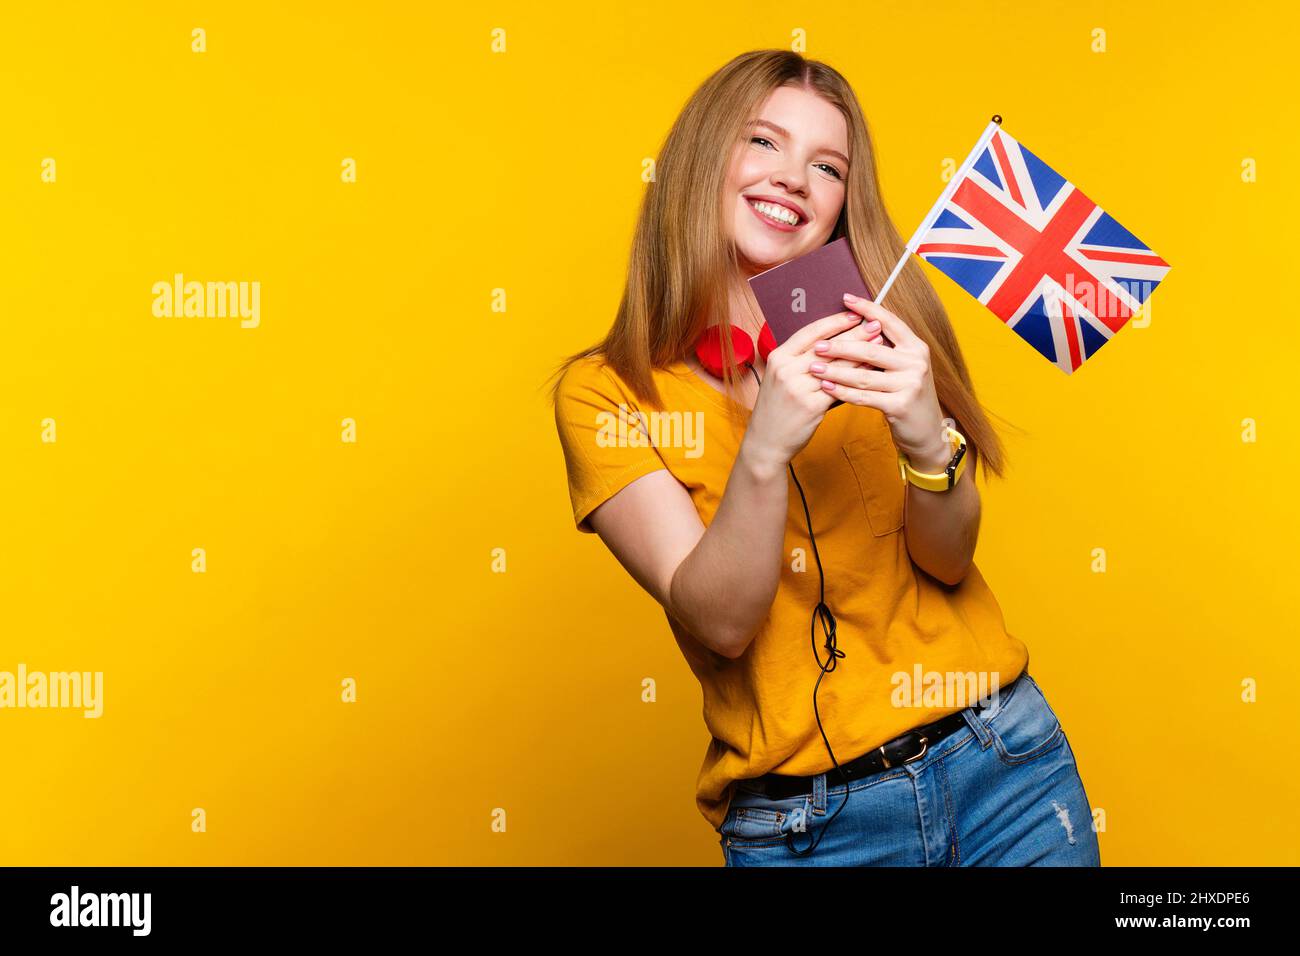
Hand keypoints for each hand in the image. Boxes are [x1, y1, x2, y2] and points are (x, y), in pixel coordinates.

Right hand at [739, 310, 862, 472]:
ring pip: (837, 366)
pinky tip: (871, 371)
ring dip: (861, 353)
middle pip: (827, 346)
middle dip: (855, 333)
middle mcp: (786, 369)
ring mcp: (798, 387)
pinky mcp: (811, 405)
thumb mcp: (780, 378)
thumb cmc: (776, 408)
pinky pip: (840, 387)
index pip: (811, 332)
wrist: (766, 441)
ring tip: (880, 344)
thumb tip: (832, 344)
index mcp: (778, 357)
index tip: (855, 314)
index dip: (835, 322)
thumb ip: (800, 361)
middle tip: (876, 323)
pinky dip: (857, 377)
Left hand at [807, 292, 950, 468]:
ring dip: (836, 371)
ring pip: (864, 375)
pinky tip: (826, 387)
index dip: (867, 309)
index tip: (846, 299)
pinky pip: (864, 397)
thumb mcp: (904, 367)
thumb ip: (887, 348)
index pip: (889, 321)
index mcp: (916, 347)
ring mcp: (910, 384)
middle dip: (841, 346)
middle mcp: (916, 362)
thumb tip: (855, 326)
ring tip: (814, 368)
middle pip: (872, 349)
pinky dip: (843, 392)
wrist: (926, 430)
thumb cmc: (907, 394)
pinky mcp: (900, 406)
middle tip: (818, 346)